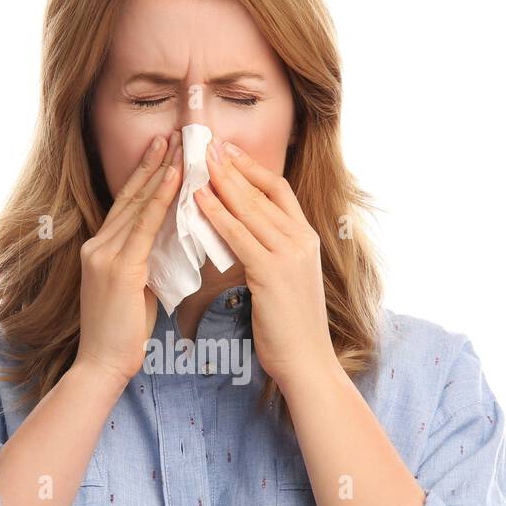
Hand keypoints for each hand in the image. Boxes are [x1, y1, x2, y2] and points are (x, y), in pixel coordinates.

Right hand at [74, 130, 182, 384]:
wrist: (102, 364)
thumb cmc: (123, 332)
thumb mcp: (135, 288)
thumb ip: (146, 261)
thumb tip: (169, 241)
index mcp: (100, 249)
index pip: (127, 204)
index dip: (146, 175)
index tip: (164, 149)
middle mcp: (97, 245)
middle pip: (130, 195)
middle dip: (155, 162)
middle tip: (175, 133)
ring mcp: (104, 255)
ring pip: (138, 204)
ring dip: (162, 172)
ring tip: (180, 145)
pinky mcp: (117, 268)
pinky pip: (144, 227)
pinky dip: (160, 200)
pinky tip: (176, 179)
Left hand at [194, 137, 338, 393]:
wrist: (306, 362)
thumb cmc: (290, 329)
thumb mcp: (284, 282)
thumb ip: (268, 254)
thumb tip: (243, 237)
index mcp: (306, 239)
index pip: (278, 190)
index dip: (251, 168)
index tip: (227, 151)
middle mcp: (302, 240)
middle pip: (263, 191)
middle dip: (232, 166)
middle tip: (206, 144)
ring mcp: (290, 254)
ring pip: (251, 208)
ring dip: (222, 182)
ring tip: (198, 162)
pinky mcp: (273, 273)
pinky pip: (240, 236)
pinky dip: (218, 215)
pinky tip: (199, 200)